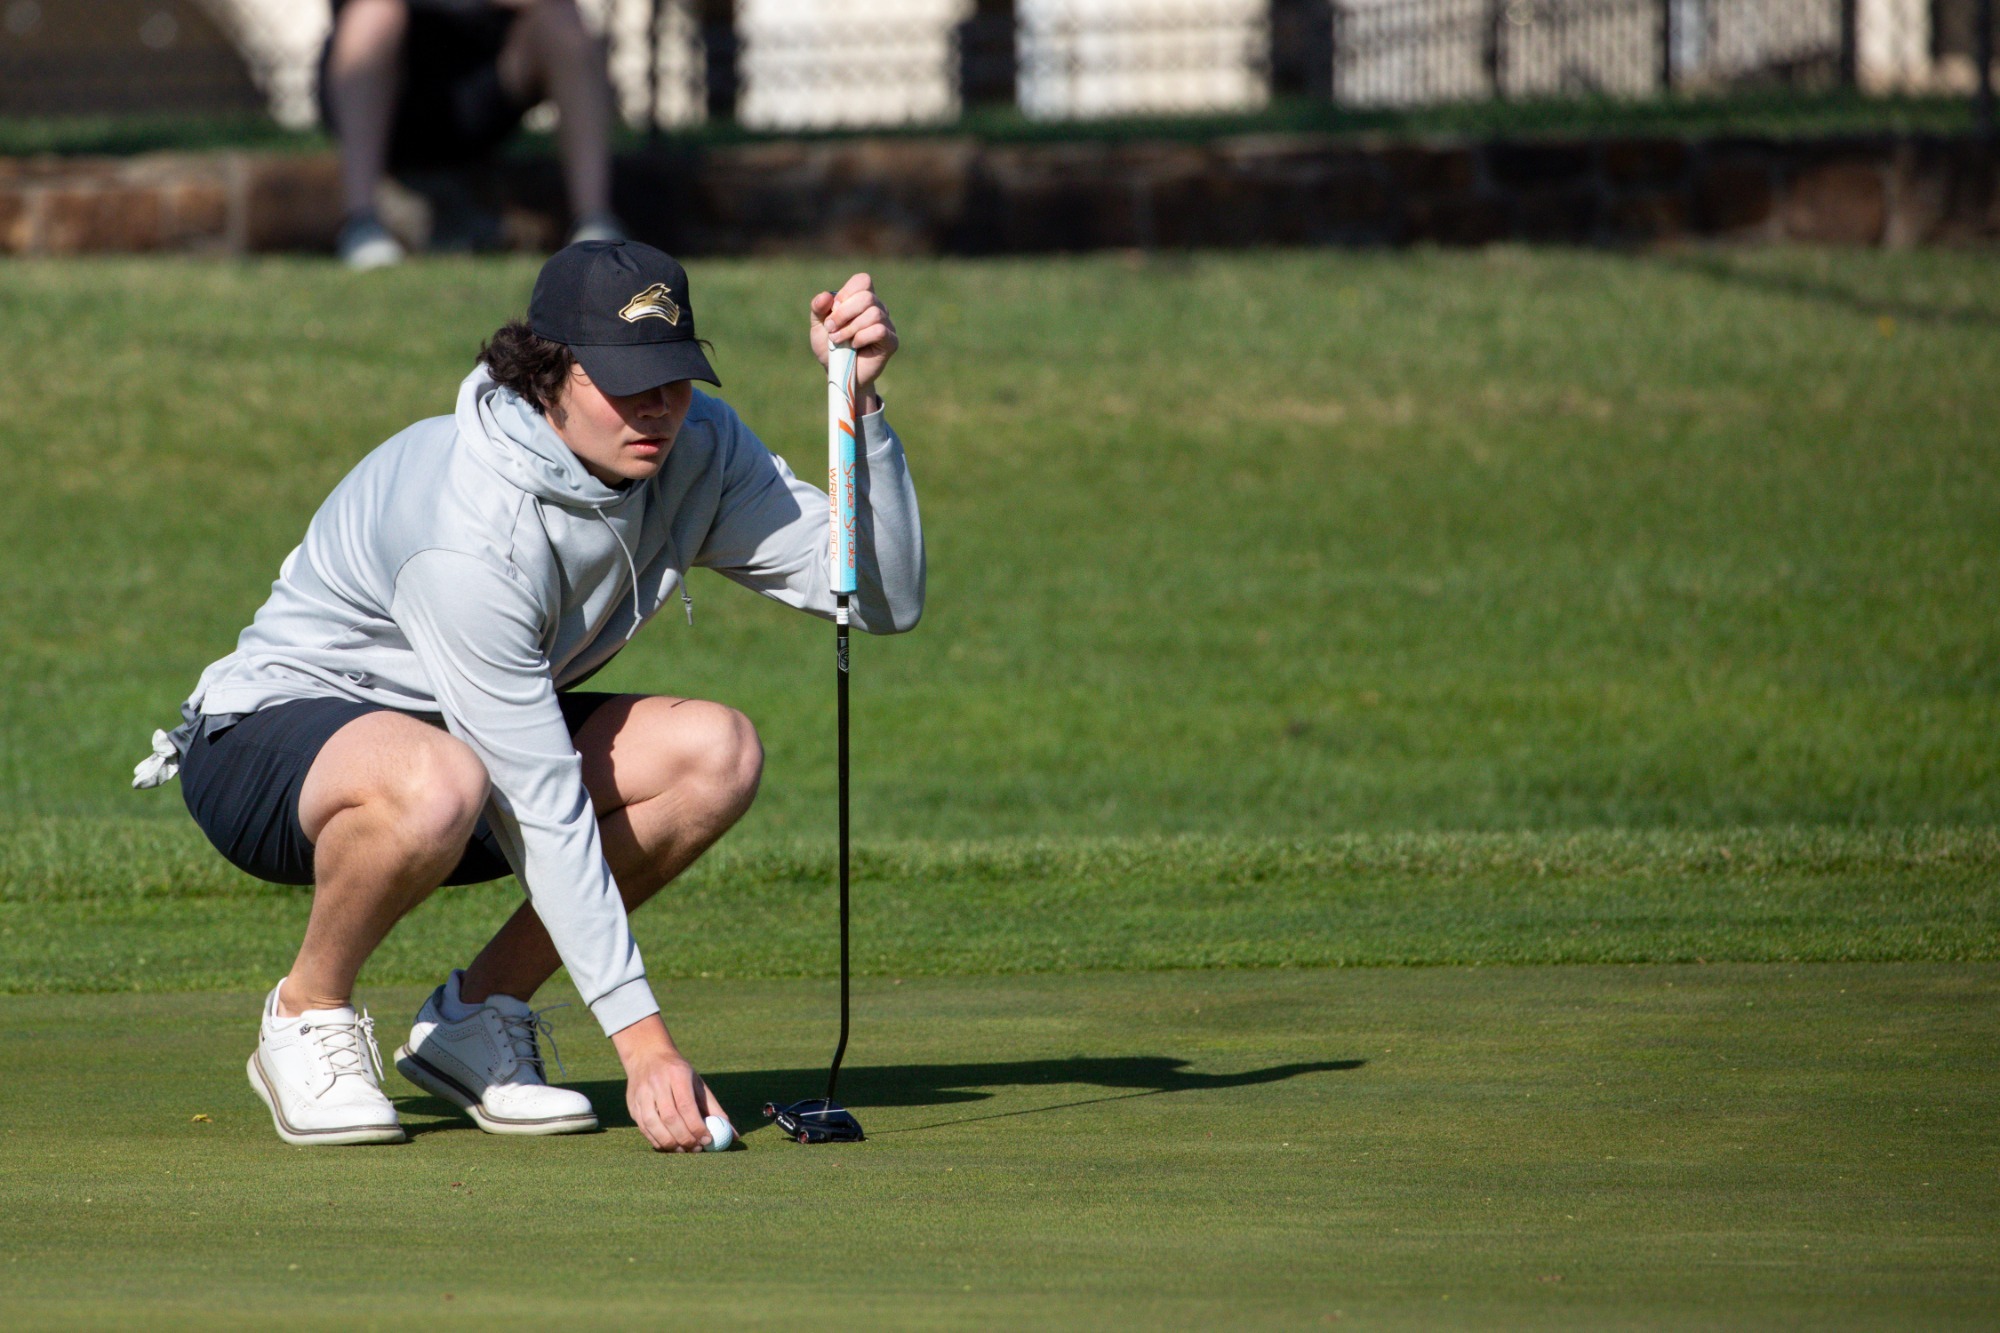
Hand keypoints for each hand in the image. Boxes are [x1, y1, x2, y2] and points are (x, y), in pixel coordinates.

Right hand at [611, 1015, 732, 1152]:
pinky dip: (657, 1141)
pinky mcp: (632, 1105)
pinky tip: (669, 1145)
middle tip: (697, 1148)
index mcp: (677, 1074)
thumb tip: (733, 1136)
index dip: (696, 1126)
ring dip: (670, 1143)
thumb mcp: (698, 1084)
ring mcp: (641, 1094)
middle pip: (670, 1117)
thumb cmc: (679, 1074)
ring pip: (653, 1125)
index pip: (686, 1105)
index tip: (707, 1140)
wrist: (647, 1056)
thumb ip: (715, 1110)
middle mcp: (657, 1083)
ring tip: (683, 1149)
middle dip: (685, 1138)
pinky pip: (644, 1128)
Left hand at [810, 273, 898, 408]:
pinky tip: (854, 346)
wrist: (838, 374)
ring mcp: (887, 325)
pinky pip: (879, 331)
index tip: (833, 310)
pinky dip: (862, 337)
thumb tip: (827, 296)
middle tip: (831, 329)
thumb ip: (818, 308)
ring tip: (838, 340)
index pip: (863, 281)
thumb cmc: (830, 348)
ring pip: (874, 314)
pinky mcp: (891, 342)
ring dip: (850, 328)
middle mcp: (877, 309)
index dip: (847, 292)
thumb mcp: (818, 326)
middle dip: (844, 313)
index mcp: (861, 300)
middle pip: (867, 297)